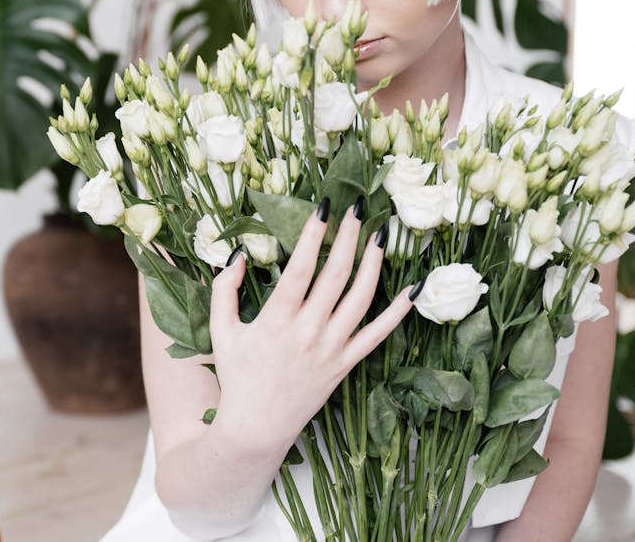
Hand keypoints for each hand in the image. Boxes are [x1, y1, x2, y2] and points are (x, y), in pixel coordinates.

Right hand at [208, 196, 421, 451]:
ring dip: (374, 264)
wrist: (256, 427)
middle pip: (336, 275)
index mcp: (277, 320)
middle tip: (356, 209)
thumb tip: (239, 255)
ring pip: (361, 298)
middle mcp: (309, 331)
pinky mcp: (346, 364)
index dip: (315, 234)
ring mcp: (332, 348)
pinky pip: (378, 335)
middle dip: (348, 237)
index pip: (302, 267)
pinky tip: (413, 289)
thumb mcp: (221, 331)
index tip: (324, 207)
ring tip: (380, 236)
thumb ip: (224, 289)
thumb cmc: (237, 376)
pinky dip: (398, 312)